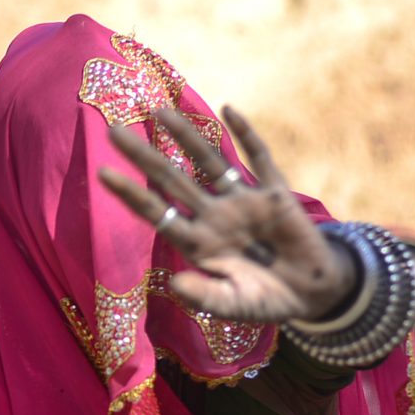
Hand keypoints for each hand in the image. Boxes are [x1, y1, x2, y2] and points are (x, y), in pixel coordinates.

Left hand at [98, 107, 351, 323]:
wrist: (312, 294)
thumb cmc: (265, 302)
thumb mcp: (233, 305)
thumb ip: (204, 295)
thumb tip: (173, 283)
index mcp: (197, 243)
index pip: (156, 212)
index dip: (130, 194)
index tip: (102, 173)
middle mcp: (214, 216)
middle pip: (172, 179)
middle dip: (143, 156)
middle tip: (112, 130)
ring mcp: (243, 202)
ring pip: (209, 161)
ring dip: (186, 136)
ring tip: (160, 111)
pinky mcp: (275, 194)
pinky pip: (259, 158)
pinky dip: (246, 134)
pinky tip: (229, 109)